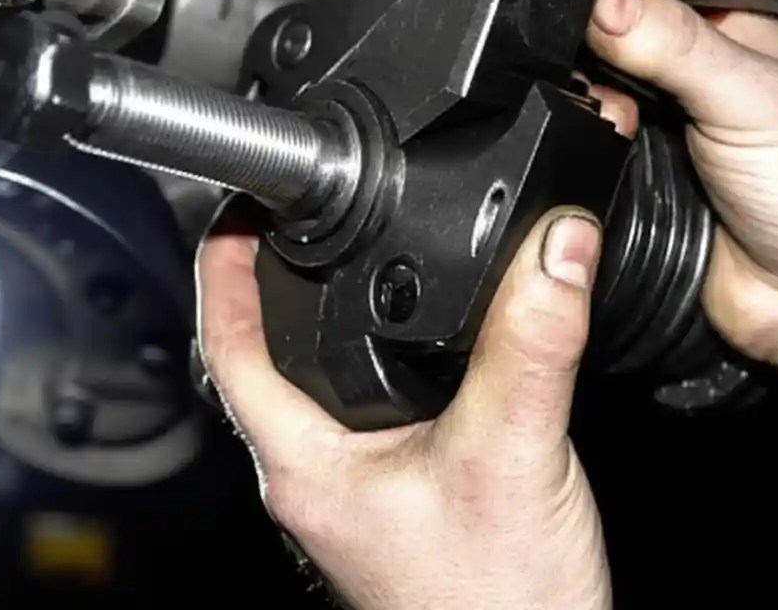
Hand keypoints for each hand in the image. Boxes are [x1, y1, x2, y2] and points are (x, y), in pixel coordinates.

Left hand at [198, 208, 612, 608]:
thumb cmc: (494, 607)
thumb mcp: (511, 454)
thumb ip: (531, 344)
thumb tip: (556, 245)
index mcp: (307, 464)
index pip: (228, 349)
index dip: (221, 268)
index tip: (236, 208)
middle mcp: (319, 479)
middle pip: (268, 362)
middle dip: (276, 283)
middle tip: (292, 218)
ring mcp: (358, 495)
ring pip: (325, 389)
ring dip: (333, 322)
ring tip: (356, 259)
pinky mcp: (401, 502)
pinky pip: (375, 415)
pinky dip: (386, 362)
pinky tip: (430, 347)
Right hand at [586, 0, 777, 369]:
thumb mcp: (750, 96)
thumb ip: (672, 42)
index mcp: (729, 32)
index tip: (578, 11)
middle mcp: (692, 78)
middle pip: (602, 43)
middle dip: (588, 62)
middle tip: (618, 90)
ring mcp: (662, 134)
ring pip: (588, 104)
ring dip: (585, 117)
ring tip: (620, 135)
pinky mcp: (638, 187)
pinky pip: (586, 164)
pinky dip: (579, 164)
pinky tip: (595, 166)